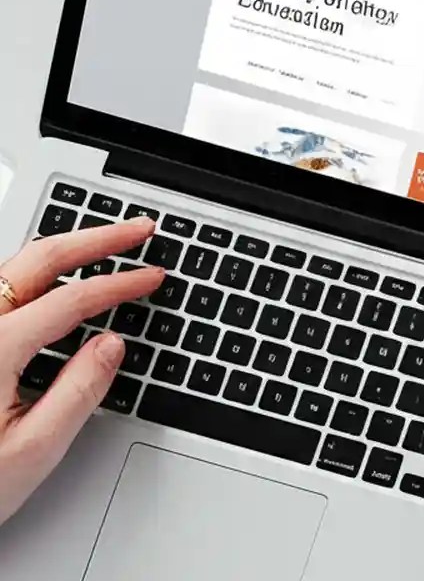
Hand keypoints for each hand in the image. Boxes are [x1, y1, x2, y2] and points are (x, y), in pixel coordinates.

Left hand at [0, 218, 163, 523]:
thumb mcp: (32, 451)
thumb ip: (78, 393)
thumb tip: (111, 347)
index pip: (70, 300)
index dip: (118, 284)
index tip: (151, 278)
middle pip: (38, 260)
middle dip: (97, 239)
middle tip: (138, 230)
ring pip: (16, 267)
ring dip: (67, 249)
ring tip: (108, 244)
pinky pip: (3, 289)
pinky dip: (40, 272)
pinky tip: (61, 278)